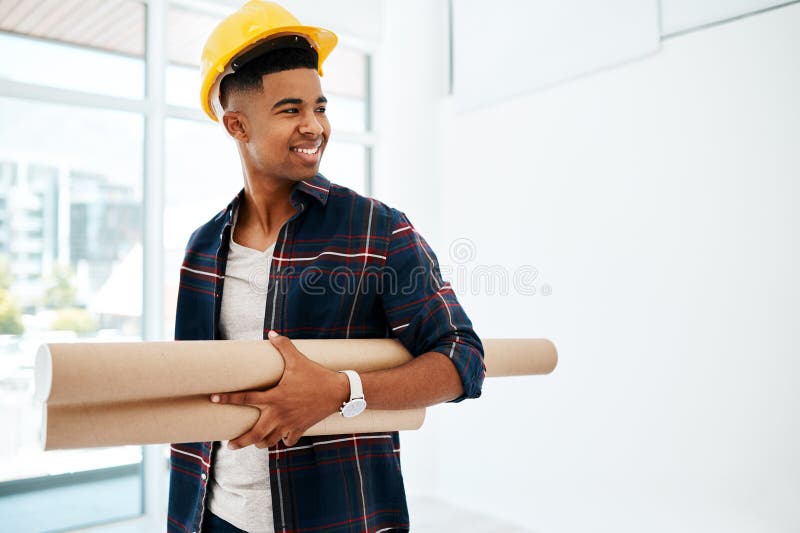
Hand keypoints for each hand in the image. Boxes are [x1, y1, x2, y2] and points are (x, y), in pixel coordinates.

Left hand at [211, 330, 348, 449]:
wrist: (337, 392)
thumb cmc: (315, 375)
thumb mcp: (298, 359)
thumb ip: (283, 346)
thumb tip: (271, 334)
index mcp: (274, 396)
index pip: (245, 398)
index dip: (227, 398)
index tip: (212, 398)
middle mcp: (278, 413)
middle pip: (254, 433)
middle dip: (240, 441)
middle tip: (230, 445)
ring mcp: (289, 424)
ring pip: (269, 441)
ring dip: (260, 443)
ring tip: (254, 443)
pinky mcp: (300, 429)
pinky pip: (288, 440)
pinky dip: (283, 440)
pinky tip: (281, 437)